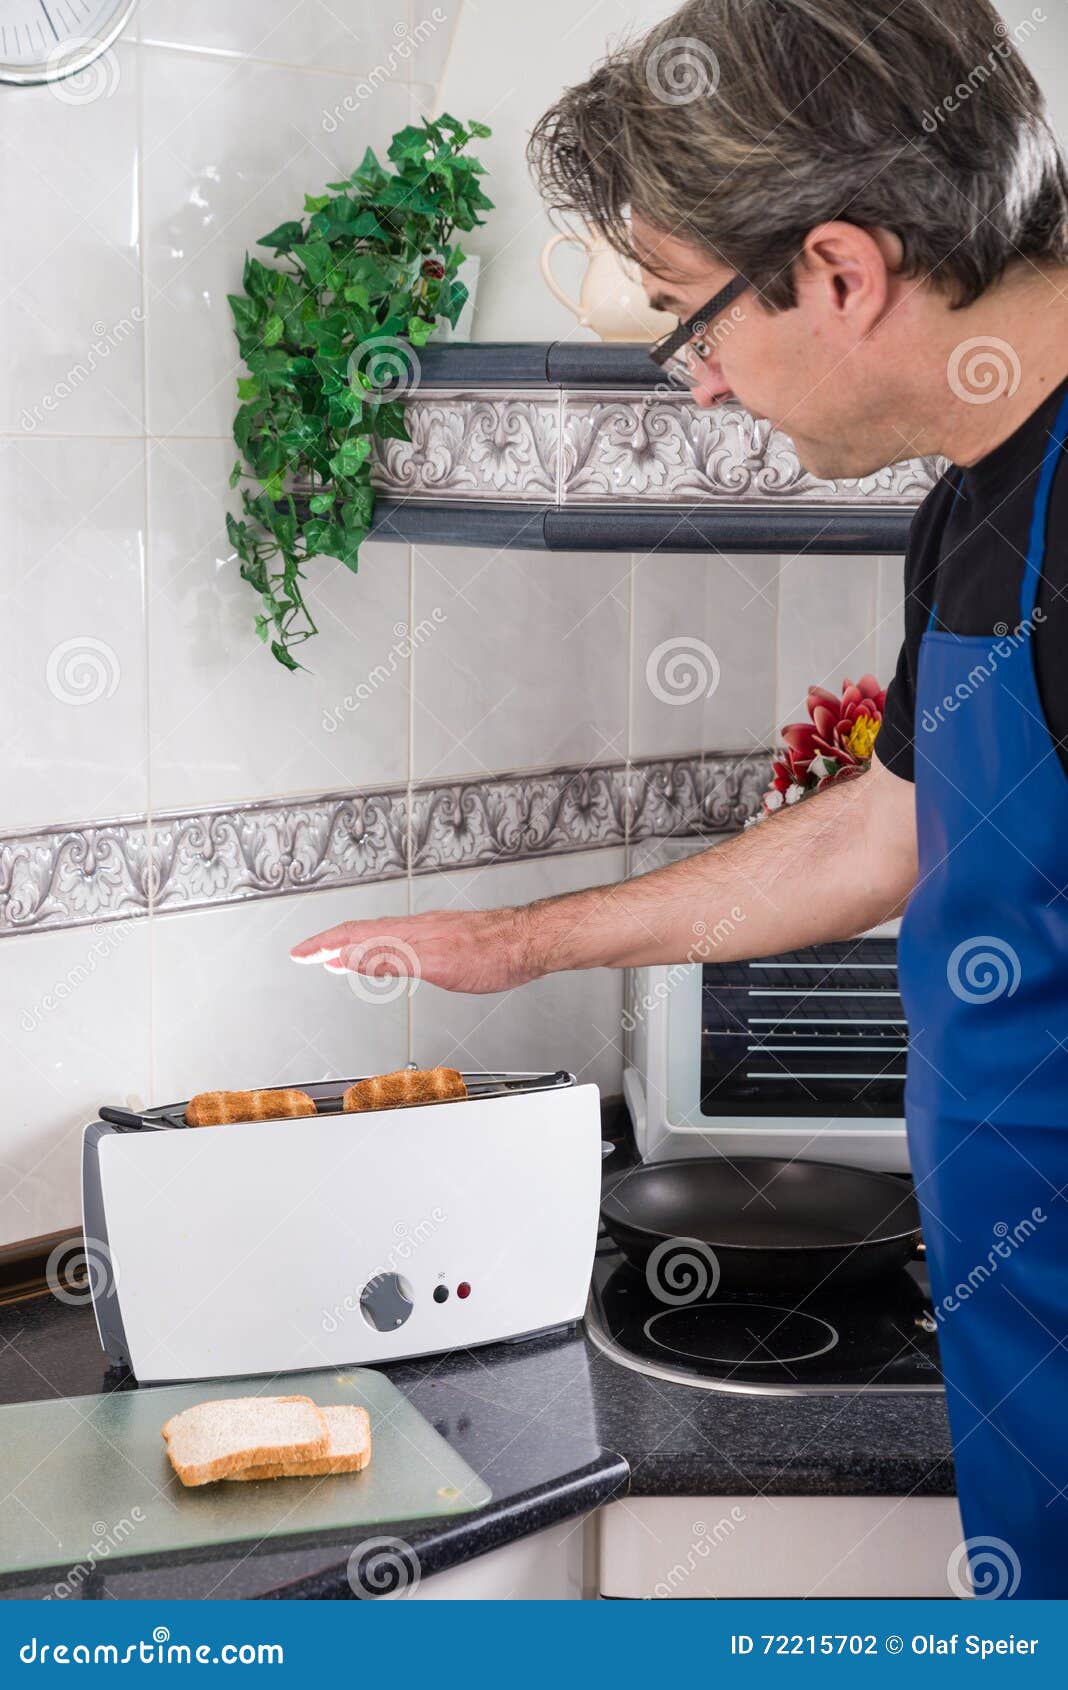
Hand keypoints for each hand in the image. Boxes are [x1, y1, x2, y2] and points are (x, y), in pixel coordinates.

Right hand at [289, 905, 540, 994]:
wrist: (530, 941)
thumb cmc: (493, 953)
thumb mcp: (436, 964)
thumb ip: (391, 960)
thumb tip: (350, 957)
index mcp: (408, 933)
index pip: (353, 935)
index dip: (322, 945)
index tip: (298, 954)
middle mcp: (415, 928)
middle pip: (361, 932)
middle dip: (329, 944)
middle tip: (305, 954)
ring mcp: (429, 931)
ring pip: (380, 935)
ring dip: (352, 946)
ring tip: (335, 958)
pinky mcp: (444, 937)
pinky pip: (399, 940)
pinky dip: (379, 949)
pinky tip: (385, 956)